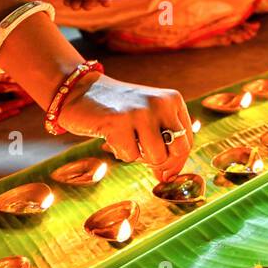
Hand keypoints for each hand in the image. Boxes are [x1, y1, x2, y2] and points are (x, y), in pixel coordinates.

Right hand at [57, 73, 192, 181]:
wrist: (80, 90)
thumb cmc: (117, 110)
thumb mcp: (148, 118)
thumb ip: (163, 142)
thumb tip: (168, 177)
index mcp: (172, 100)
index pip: (187, 141)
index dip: (176, 161)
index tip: (164, 171)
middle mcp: (161, 103)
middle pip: (178, 151)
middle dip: (162, 162)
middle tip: (144, 158)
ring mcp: (140, 112)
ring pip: (157, 157)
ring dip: (140, 158)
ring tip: (127, 142)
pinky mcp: (118, 122)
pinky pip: (130, 157)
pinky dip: (120, 153)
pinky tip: (112, 139)